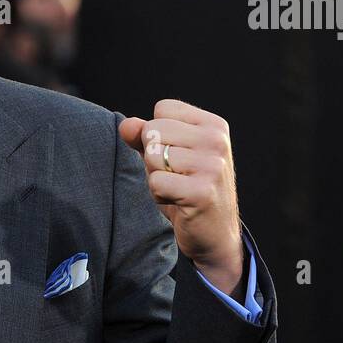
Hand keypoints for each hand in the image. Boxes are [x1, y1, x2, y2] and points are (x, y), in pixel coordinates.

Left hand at [118, 100, 243, 294]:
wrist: (214, 233)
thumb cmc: (187, 189)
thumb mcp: (166, 157)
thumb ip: (144, 136)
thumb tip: (125, 124)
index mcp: (214, 125)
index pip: (163, 108)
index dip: (157, 134)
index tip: (178, 156)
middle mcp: (217, 140)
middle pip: (153, 130)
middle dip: (153, 157)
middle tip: (176, 176)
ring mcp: (212, 166)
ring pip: (152, 156)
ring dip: (156, 177)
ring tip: (177, 189)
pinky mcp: (202, 191)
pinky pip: (156, 182)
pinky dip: (159, 195)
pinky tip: (178, 202)